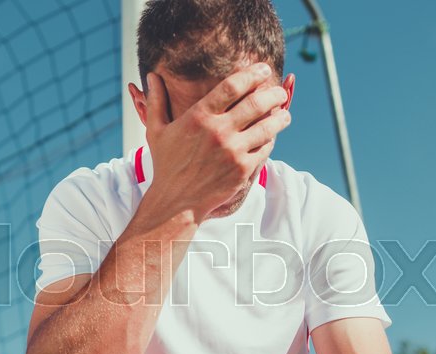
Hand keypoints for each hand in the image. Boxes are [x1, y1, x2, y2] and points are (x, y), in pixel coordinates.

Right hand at [142, 63, 292, 222]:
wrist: (176, 202)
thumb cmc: (166, 165)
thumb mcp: (156, 131)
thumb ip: (156, 101)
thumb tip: (151, 76)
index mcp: (199, 117)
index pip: (233, 86)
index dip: (252, 74)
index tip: (263, 70)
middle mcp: (218, 131)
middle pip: (256, 103)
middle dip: (273, 94)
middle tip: (280, 91)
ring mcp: (232, 151)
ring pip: (267, 126)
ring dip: (280, 116)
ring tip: (284, 113)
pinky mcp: (242, 169)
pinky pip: (265, 149)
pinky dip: (271, 140)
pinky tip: (273, 136)